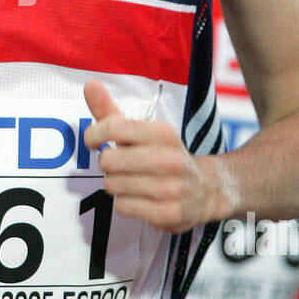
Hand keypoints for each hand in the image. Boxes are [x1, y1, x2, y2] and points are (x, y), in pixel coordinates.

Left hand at [82, 80, 219, 231]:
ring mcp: (171, 188)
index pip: (113, 128)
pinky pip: (124, 207)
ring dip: (116, 185)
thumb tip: (89, 84)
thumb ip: (112, 111)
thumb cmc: (165, 156)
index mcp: (163, 133)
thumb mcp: (143, 131)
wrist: (208, 190)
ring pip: (113, 185)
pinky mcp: (169, 213)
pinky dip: (126, 204)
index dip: (94, 135)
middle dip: (107, 164)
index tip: (93, 141)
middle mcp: (170, 159)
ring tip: (133, 182)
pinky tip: (141, 199)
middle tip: (120, 165)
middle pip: (108, 160)